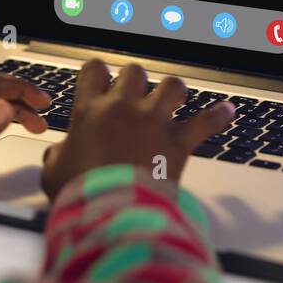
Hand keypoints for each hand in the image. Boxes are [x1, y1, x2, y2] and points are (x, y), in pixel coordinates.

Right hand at [41, 59, 234, 201]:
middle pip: (134, 71)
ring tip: (174, 100)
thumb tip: (59, 155)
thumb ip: (57, 157)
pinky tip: (228, 111)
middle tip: (137, 95)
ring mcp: (152, 122)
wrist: (110, 212)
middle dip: (137, 80)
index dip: (99, 72)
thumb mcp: (54, 174)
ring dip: (173, 91)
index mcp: (89, 111)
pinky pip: (205, 122)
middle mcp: (122, 109)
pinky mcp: (177, 142)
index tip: (103, 80)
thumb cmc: (80, 193)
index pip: (94, 71)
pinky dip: (218, 116)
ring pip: (171, 85)